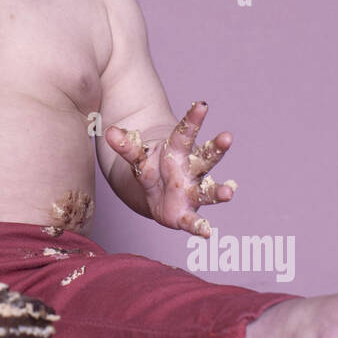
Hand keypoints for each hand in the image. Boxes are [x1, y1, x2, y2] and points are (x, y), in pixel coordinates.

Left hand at [106, 101, 235, 237]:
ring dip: (218, 192)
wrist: (157, 190)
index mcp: (178, 150)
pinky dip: (200, 226)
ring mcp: (191, 191)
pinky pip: (193, 221)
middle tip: (227, 137)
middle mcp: (191, 170)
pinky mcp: (185, 213)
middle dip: (217, 148)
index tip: (202, 104)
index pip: (185, 131)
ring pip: (207, 190)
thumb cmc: (153, 164)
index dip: (193, 118)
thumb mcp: (138, 154)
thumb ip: (126, 145)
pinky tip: (207, 232)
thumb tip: (108, 132)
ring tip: (228, 193)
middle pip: (205, 156)